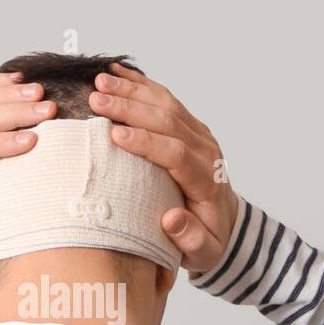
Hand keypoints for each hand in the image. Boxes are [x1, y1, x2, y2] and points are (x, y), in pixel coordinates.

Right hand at [88, 64, 238, 271]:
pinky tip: (117, 72)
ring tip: (99, 80)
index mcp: (206, 179)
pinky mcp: (190, 126)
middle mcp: (205, 150)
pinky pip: (165, 98)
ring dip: (131, 90)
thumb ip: (191, 239)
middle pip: (168, 120)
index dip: (146, 143)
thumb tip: (172, 219)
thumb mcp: (204, 252)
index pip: (176, 154)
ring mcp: (199, 134)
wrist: (228, 223)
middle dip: (130, 108)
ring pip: (165, 103)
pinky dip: (141, 84)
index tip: (115, 135)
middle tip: (95, 99)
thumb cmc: (210, 239)